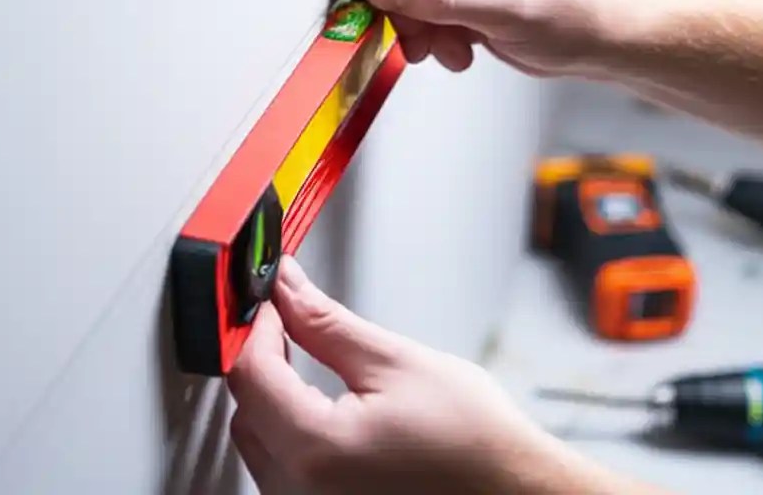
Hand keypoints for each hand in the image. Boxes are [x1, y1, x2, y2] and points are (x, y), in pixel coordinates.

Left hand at [226, 258, 662, 493]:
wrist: (516, 494)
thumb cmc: (478, 444)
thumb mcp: (398, 363)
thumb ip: (327, 324)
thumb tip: (287, 289)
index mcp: (316, 451)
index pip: (249, 372)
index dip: (256, 324)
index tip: (274, 300)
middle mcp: (300, 493)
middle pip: (245, 409)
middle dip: (262, 359)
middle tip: (292, 323)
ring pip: (257, 442)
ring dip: (273, 397)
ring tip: (311, 363)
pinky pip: (280, 471)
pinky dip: (290, 433)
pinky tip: (323, 410)